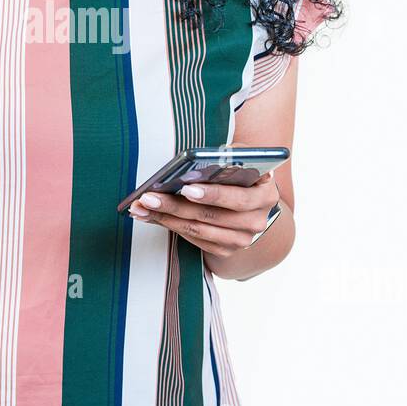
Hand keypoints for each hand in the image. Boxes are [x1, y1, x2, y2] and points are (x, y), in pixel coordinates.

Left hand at [128, 170, 281, 260]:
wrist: (252, 205)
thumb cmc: (242, 174)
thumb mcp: (243, 160)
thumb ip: (232, 155)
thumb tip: (207, 155)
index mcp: (265, 196)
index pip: (238, 198)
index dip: (213, 194)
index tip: (186, 188)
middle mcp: (255, 222)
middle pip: (210, 216)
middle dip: (176, 205)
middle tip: (150, 198)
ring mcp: (240, 240)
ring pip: (197, 229)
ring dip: (165, 218)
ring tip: (141, 206)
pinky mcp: (224, 250)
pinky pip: (192, 238)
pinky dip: (168, 225)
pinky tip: (149, 215)